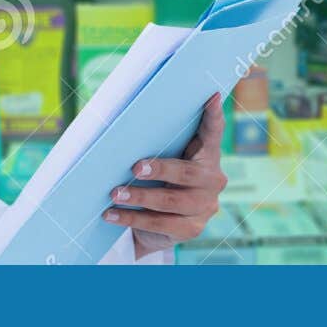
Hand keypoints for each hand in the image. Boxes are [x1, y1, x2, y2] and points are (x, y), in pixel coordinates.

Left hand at [103, 93, 228, 258]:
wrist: (158, 227)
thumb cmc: (158, 180)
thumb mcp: (164, 159)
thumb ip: (159, 145)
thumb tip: (123, 129)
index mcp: (208, 155)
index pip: (213, 134)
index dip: (214, 116)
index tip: (212, 97)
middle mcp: (213, 180)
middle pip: (187, 173)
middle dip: (159, 169)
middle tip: (135, 167)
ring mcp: (205, 206)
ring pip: (170, 201)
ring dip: (139, 197)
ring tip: (115, 193)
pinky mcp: (192, 229)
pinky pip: (159, 224)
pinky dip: (132, 219)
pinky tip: (112, 215)